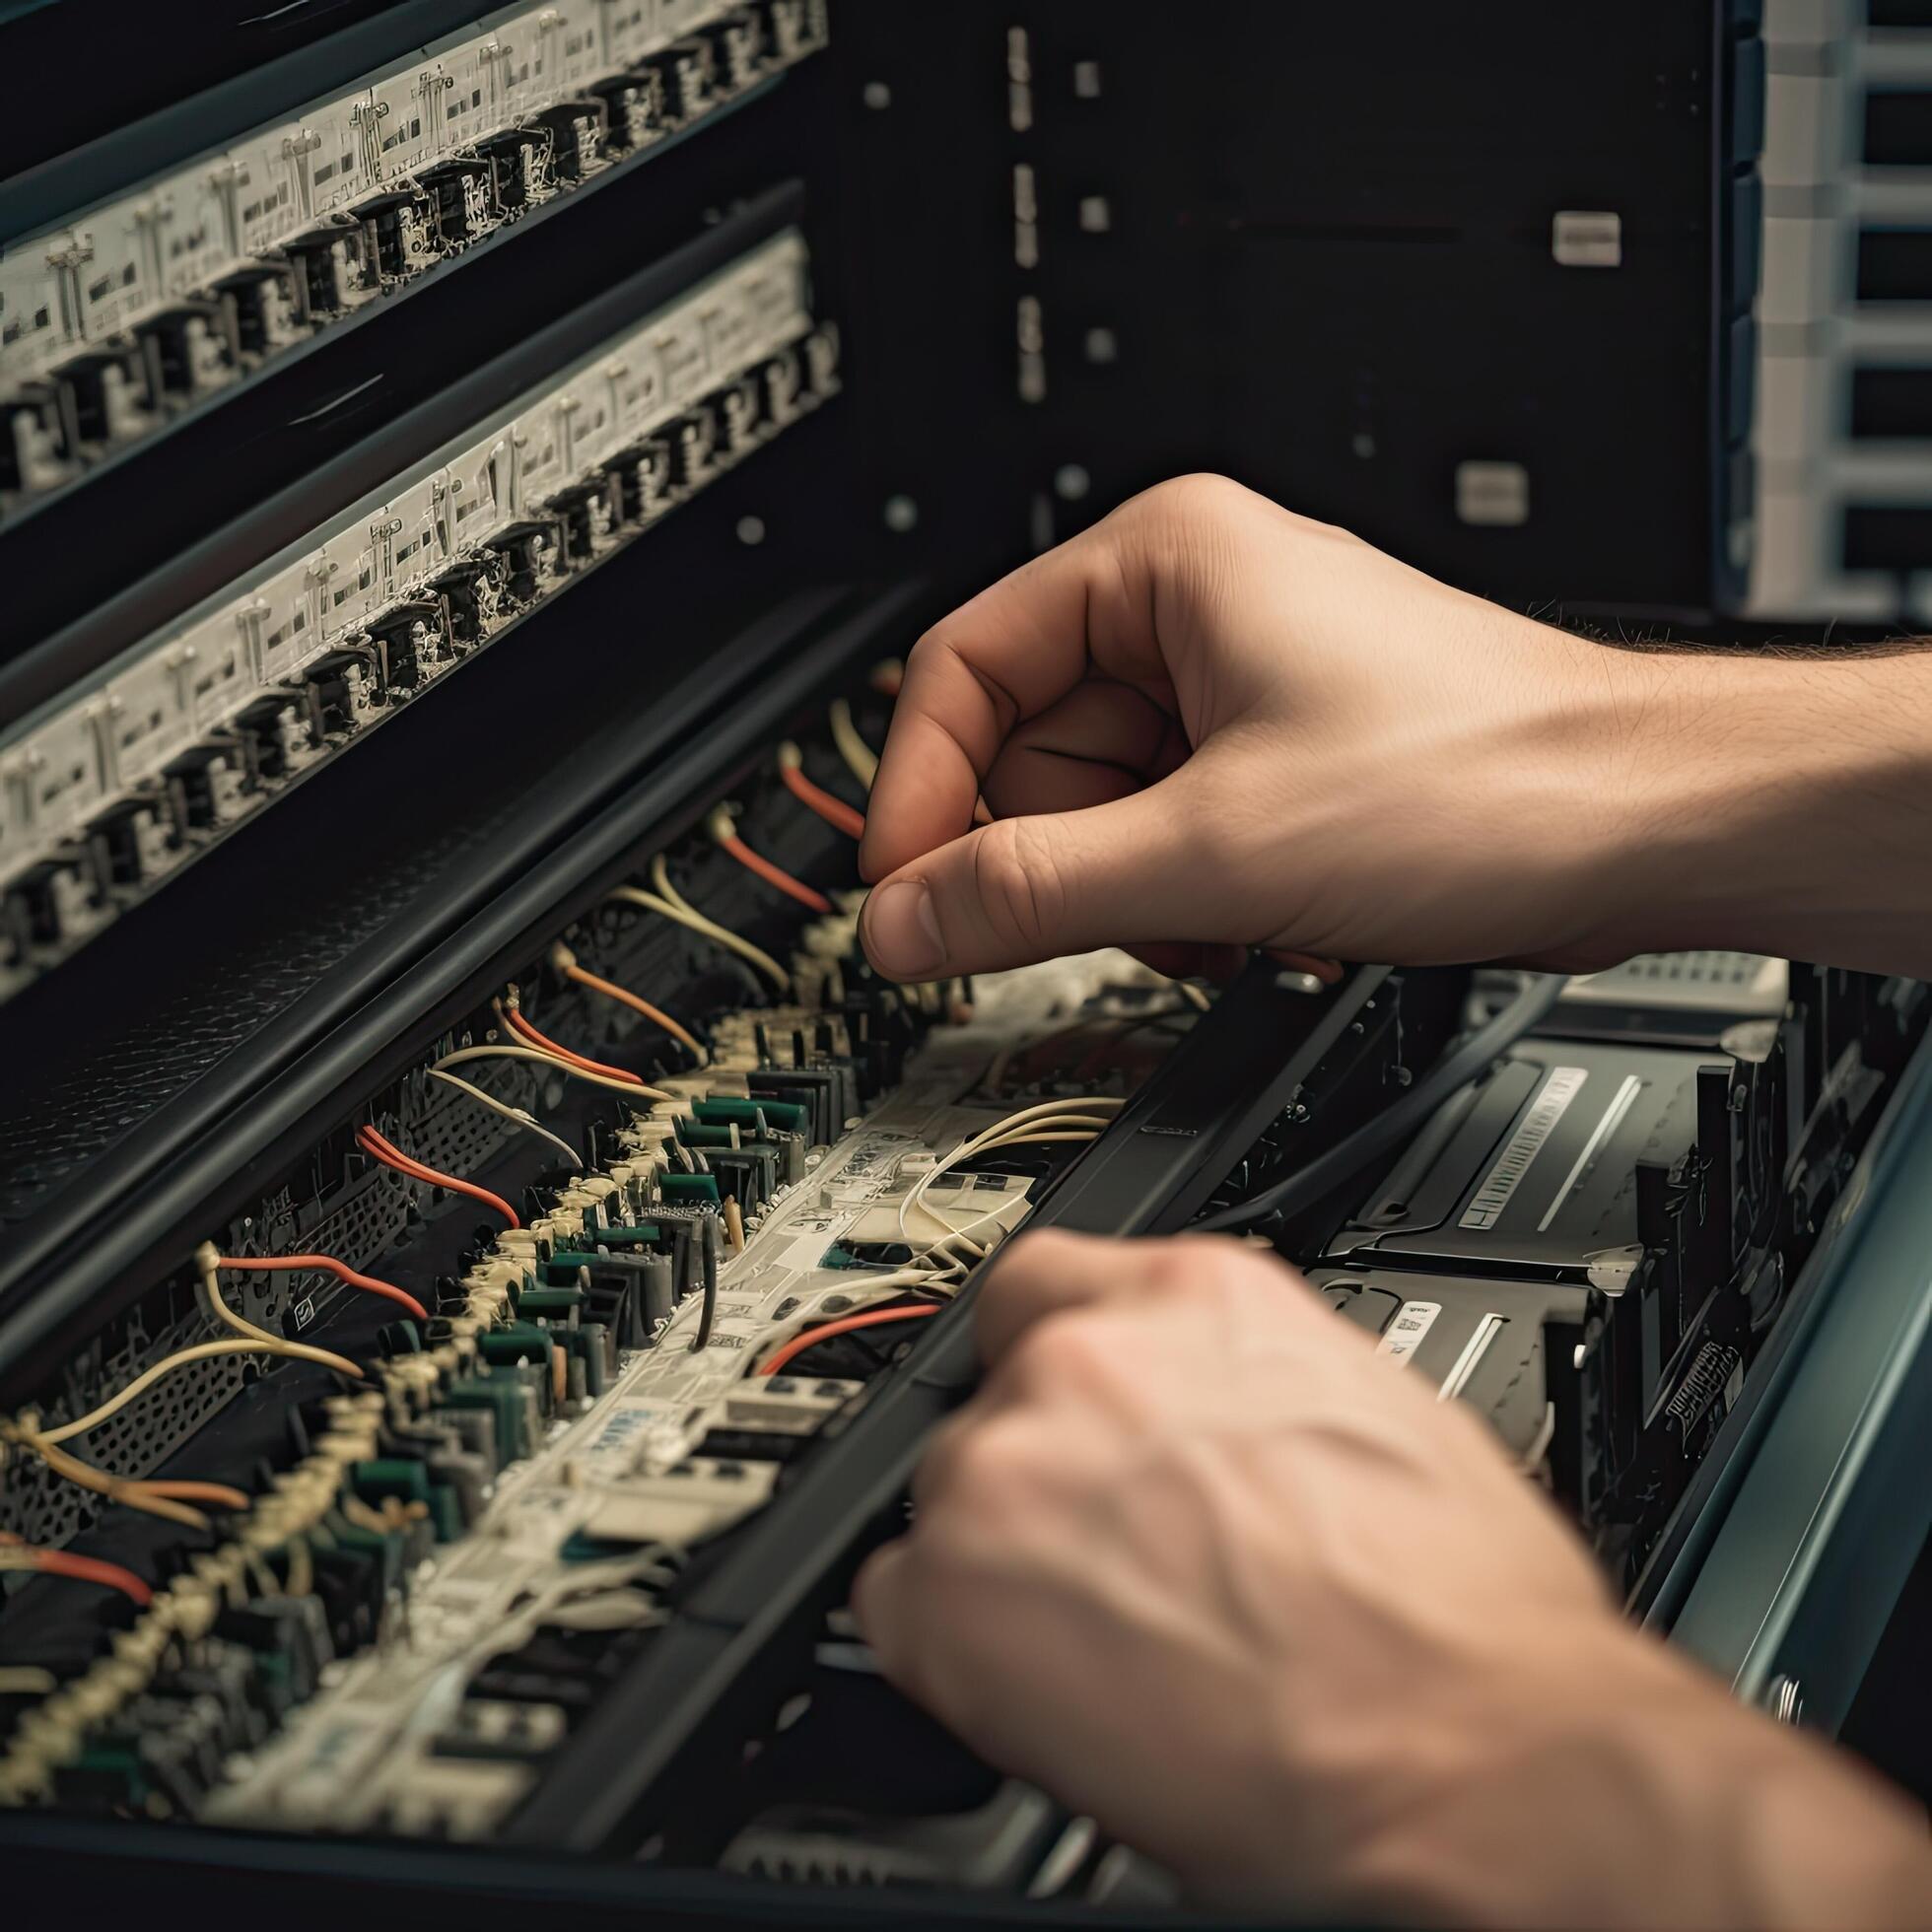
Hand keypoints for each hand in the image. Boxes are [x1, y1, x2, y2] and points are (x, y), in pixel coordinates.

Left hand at [852, 1230, 1931, 1923]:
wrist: (1482, 1757)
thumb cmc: (1470, 1615)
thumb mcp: (1376, 1411)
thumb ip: (1249, 1381)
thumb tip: (1218, 1412)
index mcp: (1201, 1297)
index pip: (1052, 1282)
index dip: (1056, 1356)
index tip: (1066, 1409)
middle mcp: (1092, 1359)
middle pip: (1001, 1393)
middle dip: (1048, 1471)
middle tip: (1116, 1558)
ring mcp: (1011, 1469)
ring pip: (949, 1496)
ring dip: (1003, 1560)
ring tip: (1108, 1641)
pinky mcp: (952, 1597)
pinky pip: (897, 1603)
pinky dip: (953, 1650)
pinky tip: (1049, 1691)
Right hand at [857, 474, 1931, 983]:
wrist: (1647, 826)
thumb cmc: (1489, 777)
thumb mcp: (1212, 851)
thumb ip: (1028, 891)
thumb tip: (903, 922)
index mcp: (1160, 563)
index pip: (958, 668)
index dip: (918, 795)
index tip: (905, 898)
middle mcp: (1192, 608)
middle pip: (1029, 757)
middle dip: (1075, 859)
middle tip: (1144, 906)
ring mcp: (1239, 687)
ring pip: (1100, 813)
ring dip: (1147, 892)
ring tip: (1242, 905)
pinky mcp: (1277, 760)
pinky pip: (1168, 840)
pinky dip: (1201, 899)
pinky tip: (1275, 914)